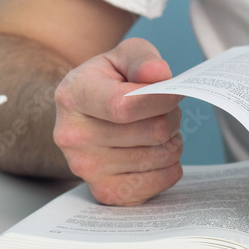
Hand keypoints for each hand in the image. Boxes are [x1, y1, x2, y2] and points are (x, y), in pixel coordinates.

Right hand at [53, 38, 182, 204]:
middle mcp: (73, 136)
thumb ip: (142, 59)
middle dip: (171, 117)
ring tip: (156, 129)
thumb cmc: (108, 82)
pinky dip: (169, 166)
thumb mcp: (122, 56)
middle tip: (164, 110)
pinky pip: (160, 182)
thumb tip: (158, 74)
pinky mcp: (105, 192)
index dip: (162, 99)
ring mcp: (86, 168)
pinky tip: (155, 152)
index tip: (176, 91)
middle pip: (151, 132)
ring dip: (171, 141)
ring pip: (160, 157)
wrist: (84, 114)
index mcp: (73, 96)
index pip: (124, 106)